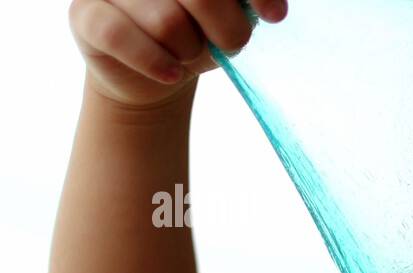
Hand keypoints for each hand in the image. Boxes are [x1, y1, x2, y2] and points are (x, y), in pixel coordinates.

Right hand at [69, 0, 288, 107]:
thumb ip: (245, 5)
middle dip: (225, 28)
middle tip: (229, 45)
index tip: (275, 16)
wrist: (159, 74)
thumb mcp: (230, 17)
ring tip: (185, 54)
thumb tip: (274, 7)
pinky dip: (156, 63)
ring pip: (167, 21)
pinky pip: (123, 37)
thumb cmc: (198, 36)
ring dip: (188, 50)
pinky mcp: (84, 15)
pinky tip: (171, 74)